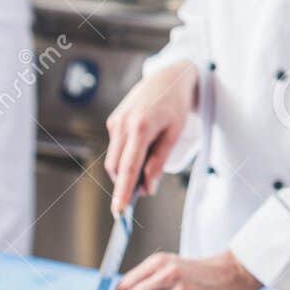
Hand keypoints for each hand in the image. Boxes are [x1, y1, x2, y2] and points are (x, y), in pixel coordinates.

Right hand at [105, 60, 198, 211]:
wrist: (168, 77)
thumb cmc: (176, 105)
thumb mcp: (175, 133)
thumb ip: (159, 161)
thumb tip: (147, 187)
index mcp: (140, 127)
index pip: (129, 168)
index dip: (123, 192)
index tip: (119, 212)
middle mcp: (123, 124)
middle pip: (116, 167)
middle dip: (126, 183)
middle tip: (146, 187)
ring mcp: (115, 122)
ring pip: (114, 159)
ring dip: (126, 170)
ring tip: (148, 163)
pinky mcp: (113, 121)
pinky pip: (116, 147)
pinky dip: (126, 156)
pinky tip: (143, 147)